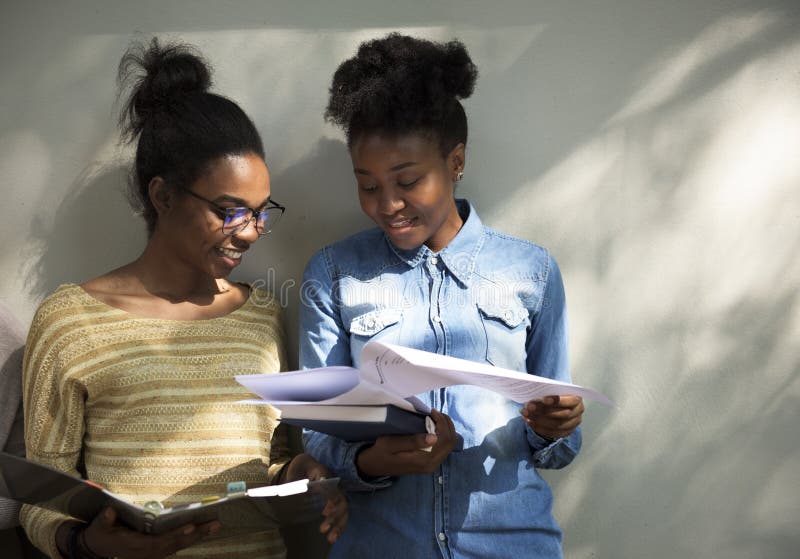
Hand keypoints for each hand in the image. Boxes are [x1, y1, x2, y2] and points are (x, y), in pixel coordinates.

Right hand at [70, 507, 218, 558]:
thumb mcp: (98, 526)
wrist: (96, 548)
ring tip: (215, 525)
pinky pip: (175, 545)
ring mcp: (152, 554)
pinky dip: (189, 538)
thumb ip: (105, 520)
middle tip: (215, 524)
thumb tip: (111, 512)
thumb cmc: (100, 534)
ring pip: (178, 546)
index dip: (175, 536)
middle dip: (195, 535)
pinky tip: (202, 530)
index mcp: (135, 547)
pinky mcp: (156, 551)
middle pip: (174, 545)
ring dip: (197, 536)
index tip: (190, 527)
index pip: (159, 543)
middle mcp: (147, 553)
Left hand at [281, 453, 347, 543]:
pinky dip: (339, 526)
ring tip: (331, 538)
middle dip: (334, 517)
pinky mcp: (334, 502)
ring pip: (343, 510)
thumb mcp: (296, 471)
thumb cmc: (301, 468)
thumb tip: (295, 494)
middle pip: (340, 502)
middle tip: (322, 528)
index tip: (326, 512)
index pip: (332, 489)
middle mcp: (334, 485)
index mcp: (325, 476)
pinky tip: (333, 537)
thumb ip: (295, 482)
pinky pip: (340, 514)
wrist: (306, 465)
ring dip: (339, 525)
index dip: (331, 500)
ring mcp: (336, 493)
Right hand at [356, 409, 455, 477]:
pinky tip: (433, 427)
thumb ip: (413, 441)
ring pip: (450, 444)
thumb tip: (434, 438)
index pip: (444, 439)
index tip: (431, 412)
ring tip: (434, 418)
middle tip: (434, 413)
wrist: (375, 466)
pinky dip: (443, 434)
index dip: (442, 422)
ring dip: (446, 428)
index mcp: (424, 460)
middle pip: (451, 442)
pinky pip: (444, 447)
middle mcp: (432, 464)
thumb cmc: (381, 452)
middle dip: (446, 423)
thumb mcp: (392, 443)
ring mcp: (433, 464)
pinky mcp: (431, 462)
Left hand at [520, 395, 583, 439]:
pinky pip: (552, 433)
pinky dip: (539, 428)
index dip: (557, 401)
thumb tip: (532, 394)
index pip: (570, 401)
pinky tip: (529, 421)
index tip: (544, 399)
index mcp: (577, 399)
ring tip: (526, 414)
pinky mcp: (566, 432)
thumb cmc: (552, 394)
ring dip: (539, 419)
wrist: (555, 403)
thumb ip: (545, 390)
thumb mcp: (550, 389)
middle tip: (529, 407)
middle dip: (544, 410)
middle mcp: (578, 412)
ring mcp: (573, 423)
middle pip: (562, 414)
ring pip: (556, 425)